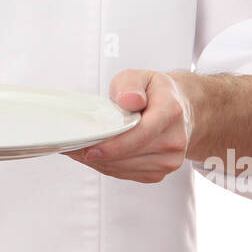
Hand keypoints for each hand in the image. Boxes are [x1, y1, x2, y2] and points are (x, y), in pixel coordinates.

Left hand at [65, 69, 192, 183]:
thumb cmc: (153, 92)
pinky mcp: (159, 173)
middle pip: (130, 154)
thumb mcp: (140, 77)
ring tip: (80, 149)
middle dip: (99, 153)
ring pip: (124, 168)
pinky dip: (108, 167)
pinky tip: (97, 156)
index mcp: (171, 111)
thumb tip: (129, 100)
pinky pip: (127, 174)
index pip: (142, 133)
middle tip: (71, 146)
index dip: (114, 144)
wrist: (180, 110)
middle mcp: (175, 139)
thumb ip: (130, 85)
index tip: (89, 148)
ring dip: (99, 162)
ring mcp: (169, 160)